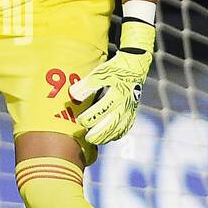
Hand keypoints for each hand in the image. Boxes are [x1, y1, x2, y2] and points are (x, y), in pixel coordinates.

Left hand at [69, 21, 153, 145]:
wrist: (134, 68)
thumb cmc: (114, 70)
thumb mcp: (100, 73)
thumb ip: (86, 84)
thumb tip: (73, 94)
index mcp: (117, 92)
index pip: (101, 106)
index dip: (89, 113)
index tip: (78, 117)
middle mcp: (124, 102)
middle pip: (111, 122)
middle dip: (97, 130)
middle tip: (86, 134)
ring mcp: (130, 109)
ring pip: (118, 128)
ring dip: (105, 136)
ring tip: (93, 140)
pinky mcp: (133, 113)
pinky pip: (125, 128)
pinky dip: (116, 134)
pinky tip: (107, 137)